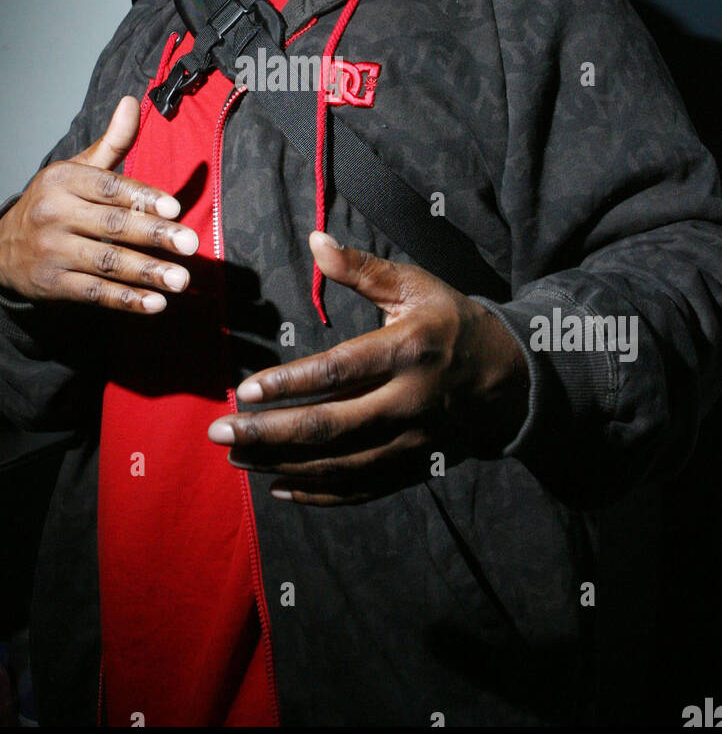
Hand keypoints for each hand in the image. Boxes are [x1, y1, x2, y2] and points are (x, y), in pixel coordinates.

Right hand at [0, 96, 198, 312]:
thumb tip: (133, 102)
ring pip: (106, 262)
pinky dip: (124, 300)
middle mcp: (55, 214)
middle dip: (154, 236)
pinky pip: (93, 293)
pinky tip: (154, 304)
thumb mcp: (76, 169)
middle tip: (189, 244)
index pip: (109, 188)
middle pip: (112, 225)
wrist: (2, 249)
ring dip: (146, 273)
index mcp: (64, 180)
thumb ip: (111, 142)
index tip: (174, 208)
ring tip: (180, 280)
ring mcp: (52, 251)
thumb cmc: (53, 202)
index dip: (142, 198)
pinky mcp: (52, 284)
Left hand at [207, 231, 528, 504]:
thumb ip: (362, 268)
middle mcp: (410, 401)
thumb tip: (315, 239)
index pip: (339, 372)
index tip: (245, 391)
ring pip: (341, 464)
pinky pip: (362, 488)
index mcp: (407, 350)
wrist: (513, 379)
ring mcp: (413, 441)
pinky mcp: (415, 466)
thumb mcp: (415, 286)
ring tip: (237, 457)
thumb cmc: (452, 323)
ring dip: (283, 464)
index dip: (290, 384)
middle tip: (220, 431)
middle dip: (270, 432)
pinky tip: (279, 487)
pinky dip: (319, 494)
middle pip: (332, 426)